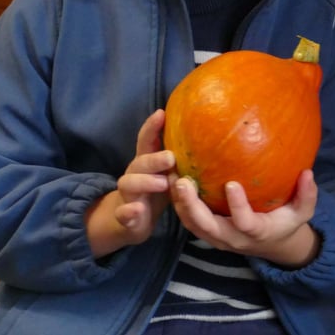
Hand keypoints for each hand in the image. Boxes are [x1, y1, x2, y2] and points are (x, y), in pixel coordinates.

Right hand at [86, 109, 174, 256]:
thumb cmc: (156, 189)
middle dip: (154, 158)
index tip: (161, 113)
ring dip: (144, 182)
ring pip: (128, 184)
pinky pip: (123, 213)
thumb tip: (211, 134)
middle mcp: (135, 175)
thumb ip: (181, 157)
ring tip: (163, 183)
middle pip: (140, 162)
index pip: (147, 141)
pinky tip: (136, 210)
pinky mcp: (125, 216)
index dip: (151, 127)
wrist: (132, 221)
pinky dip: (128, 211)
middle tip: (171, 158)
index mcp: (147, 162)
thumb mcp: (168, 173)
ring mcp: (128, 195)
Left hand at [170, 169, 319, 267]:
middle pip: (207, 227)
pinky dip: (179, 205)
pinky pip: (189, 222)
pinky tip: (173, 182)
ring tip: (172, 178)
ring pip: (193, 226)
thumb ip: (307, 194)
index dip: (238, 206)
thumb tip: (308, 173)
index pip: (245, 223)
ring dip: (180, 204)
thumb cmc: (287, 222)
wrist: (273, 244)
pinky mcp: (208, 233)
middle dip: (193, 206)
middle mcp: (233, 239)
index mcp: (257, 232)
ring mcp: (218, 238)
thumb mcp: (303, 211)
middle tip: (184, 181)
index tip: (231, 184)